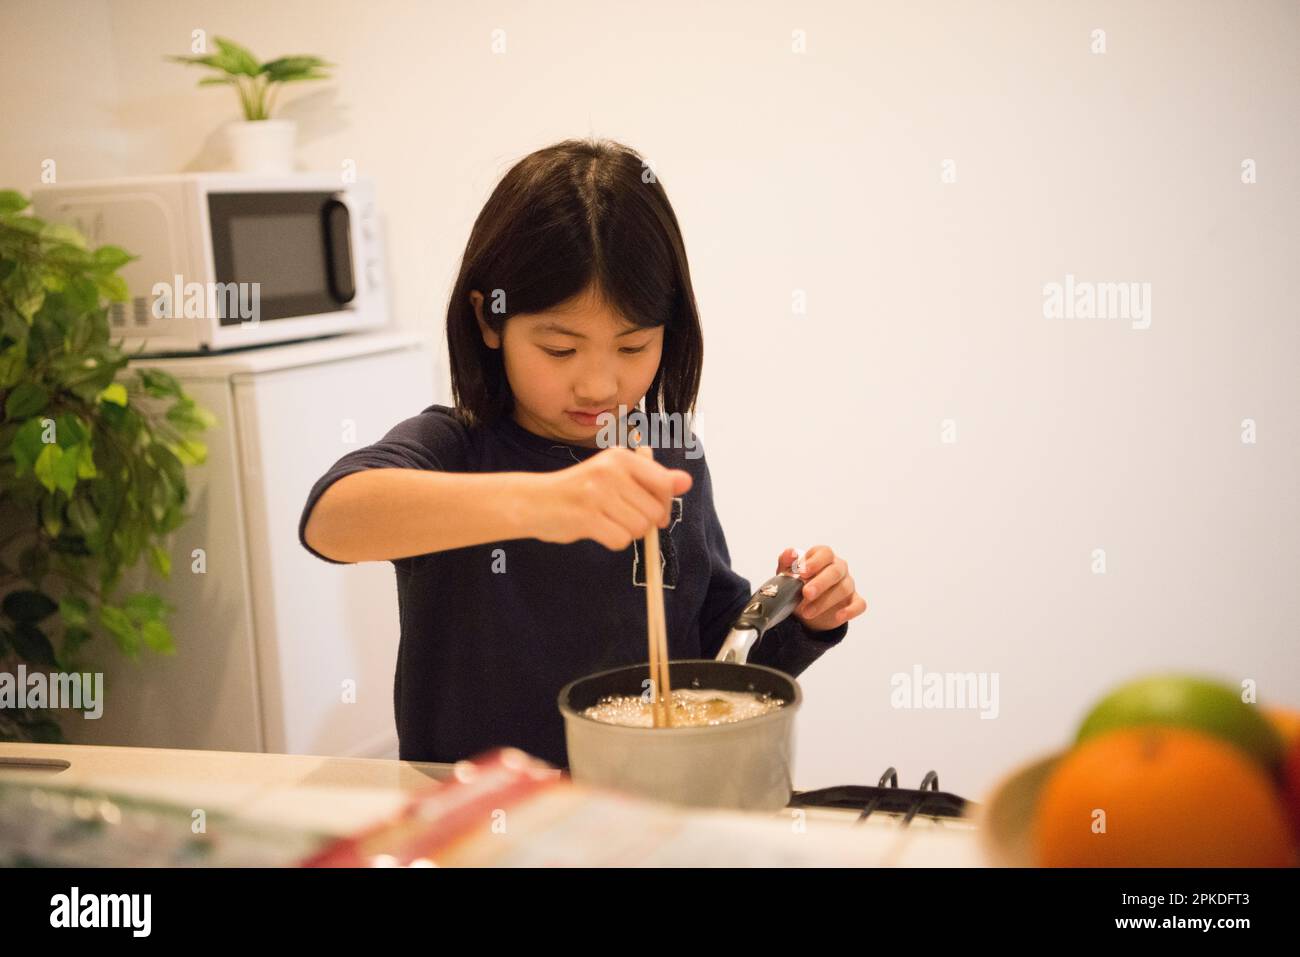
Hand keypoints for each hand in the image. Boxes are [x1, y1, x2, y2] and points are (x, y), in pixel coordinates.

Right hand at [533, 447, 692, 550]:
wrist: (535, 501)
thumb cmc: (580, 490)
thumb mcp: (615, 475)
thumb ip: (651, 480)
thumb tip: (686, 481)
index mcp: (621, 458)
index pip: (664, 484)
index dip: (663, 503)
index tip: (651, 509)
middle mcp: (611, 471)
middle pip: (654, 512)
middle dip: (644, 522)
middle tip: (620, 516)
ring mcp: (598, 494)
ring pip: (639, 528)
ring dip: (627, 532)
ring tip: (607, 521)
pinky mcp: (587, 517)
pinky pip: (620, 541)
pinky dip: (613, 541)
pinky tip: (597, 530)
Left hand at [777, 545, 866, 631]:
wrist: (804, 606)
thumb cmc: (797, 584)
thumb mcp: (786, 572)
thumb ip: (786, 560)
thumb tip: (790, 553)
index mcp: (823, 557)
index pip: (825, 553)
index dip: (814, 562)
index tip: (802, 572)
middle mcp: (839, 568)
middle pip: (835, 571)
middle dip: (820, 583)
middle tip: (806, 593)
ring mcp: (848, 584)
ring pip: (843, 589)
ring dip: (824, 602)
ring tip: (807, 612)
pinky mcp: (854, 601)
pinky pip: (859, 604)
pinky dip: (850, 611)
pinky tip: (838, 617)